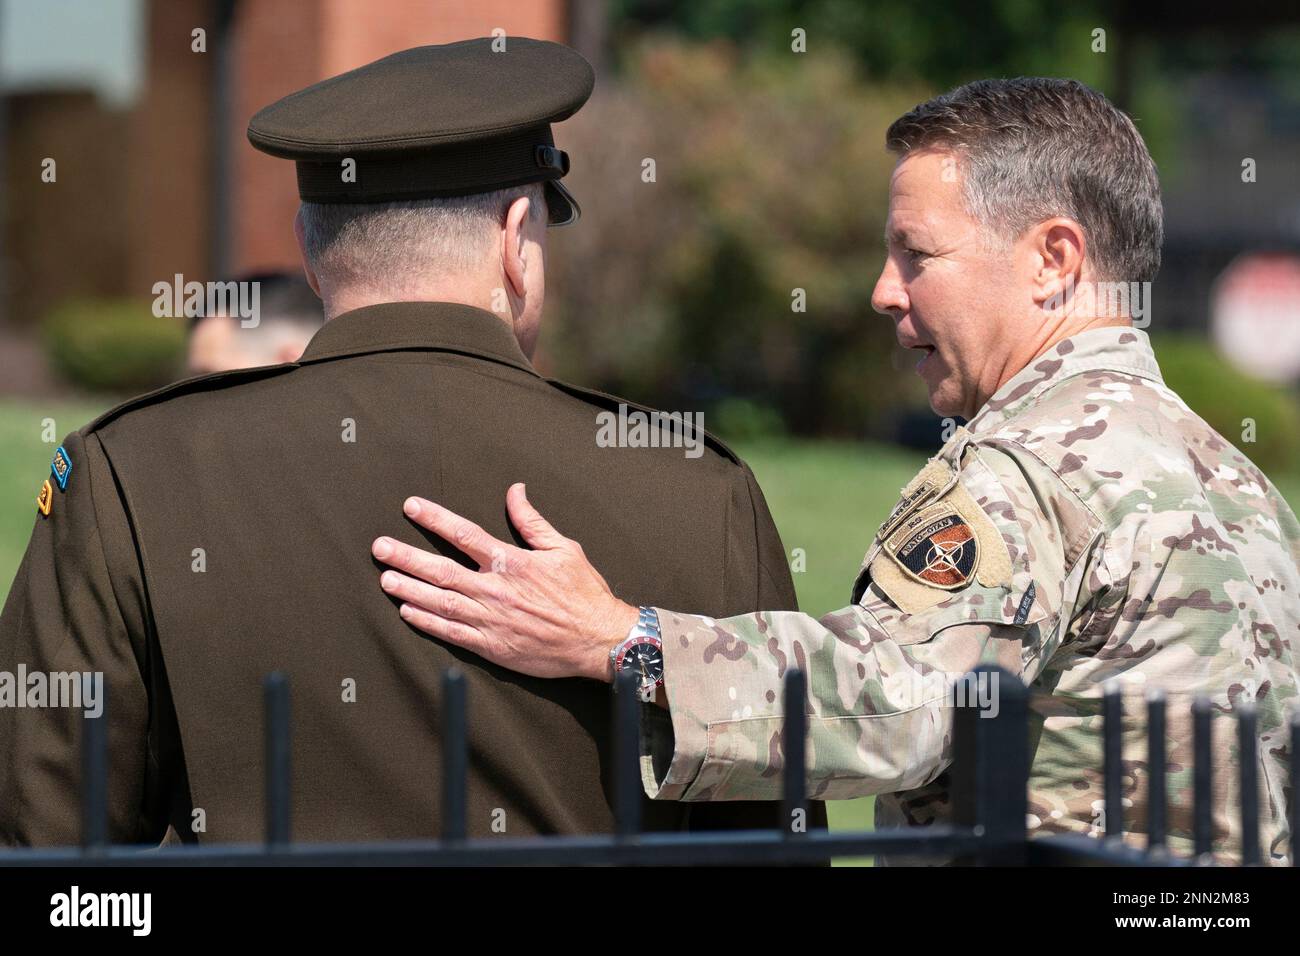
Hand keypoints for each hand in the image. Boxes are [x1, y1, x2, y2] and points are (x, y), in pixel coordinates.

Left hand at [371, 483, 638, 681]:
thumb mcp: (564, 548)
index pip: (464, 535)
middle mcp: (495, 590)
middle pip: (441, 569)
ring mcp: (491, 620)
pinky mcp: (492, 646)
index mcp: (512, 562)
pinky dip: (427, 622)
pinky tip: (407, 612)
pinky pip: (452, 633)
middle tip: (379, 547)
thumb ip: (532, 521)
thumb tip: (514, 490)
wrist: (599, 640)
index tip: (410, 507)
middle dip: (406, 556)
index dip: (434, 519)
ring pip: (440, 602)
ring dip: (409, 589)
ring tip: (385, 578)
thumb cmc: (585, 594)